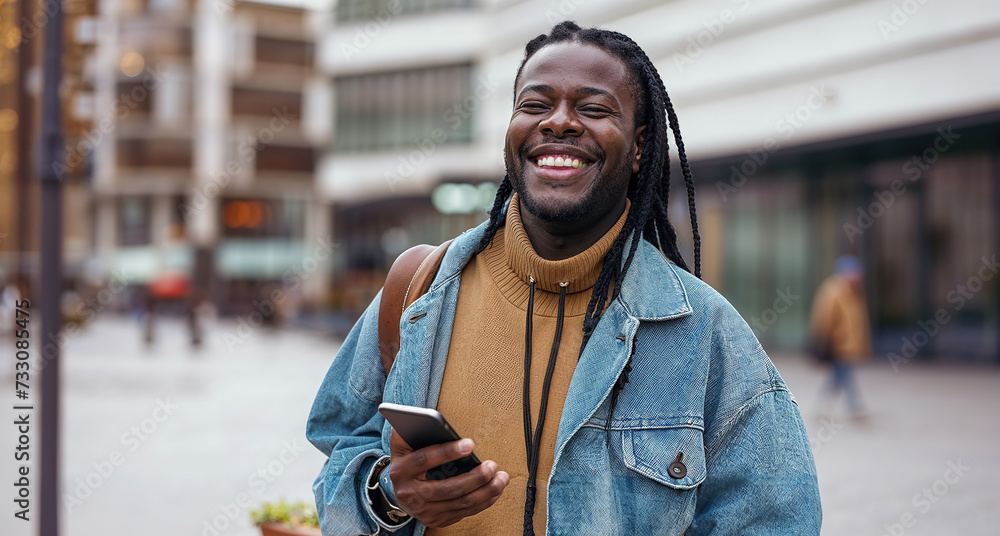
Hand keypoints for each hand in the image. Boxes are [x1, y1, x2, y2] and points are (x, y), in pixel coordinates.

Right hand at [388, 429, 509, 527]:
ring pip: (461, 502)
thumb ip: (411, 429)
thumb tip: (429, 418)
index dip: (448, 452)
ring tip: (501, 477)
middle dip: (475, 477)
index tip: (471, 444)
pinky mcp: (437, 520)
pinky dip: (484, 501)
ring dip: (486, 490)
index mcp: (401, 471)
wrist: (400, 491)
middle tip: (492, 465)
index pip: (425, 460)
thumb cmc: (408, 460)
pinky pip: (465, 512)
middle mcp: (410, 494)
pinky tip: (495, 490)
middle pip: (449, 488)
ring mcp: (424, 511)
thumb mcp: (403, 444)